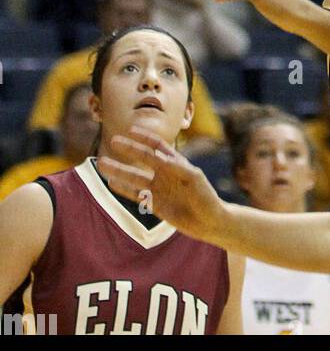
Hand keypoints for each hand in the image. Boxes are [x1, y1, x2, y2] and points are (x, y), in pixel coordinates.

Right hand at [98, 131, 221, 240]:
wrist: (207, 221)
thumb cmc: (205, 196)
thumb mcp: (194, 178)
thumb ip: (178, 167)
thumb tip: (160, 157)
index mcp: (175, 162)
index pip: (157, 145)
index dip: (145, 136)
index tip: (131, 129)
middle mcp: (164, 173)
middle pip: (142, 158)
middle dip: (128, 149)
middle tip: (113, 141)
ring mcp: (158, 188)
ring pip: (134, 176)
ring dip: (119, 170)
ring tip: (102, 163)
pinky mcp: (154, 204)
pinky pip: (135, 195)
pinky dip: (123, 189)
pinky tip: (111, 183)